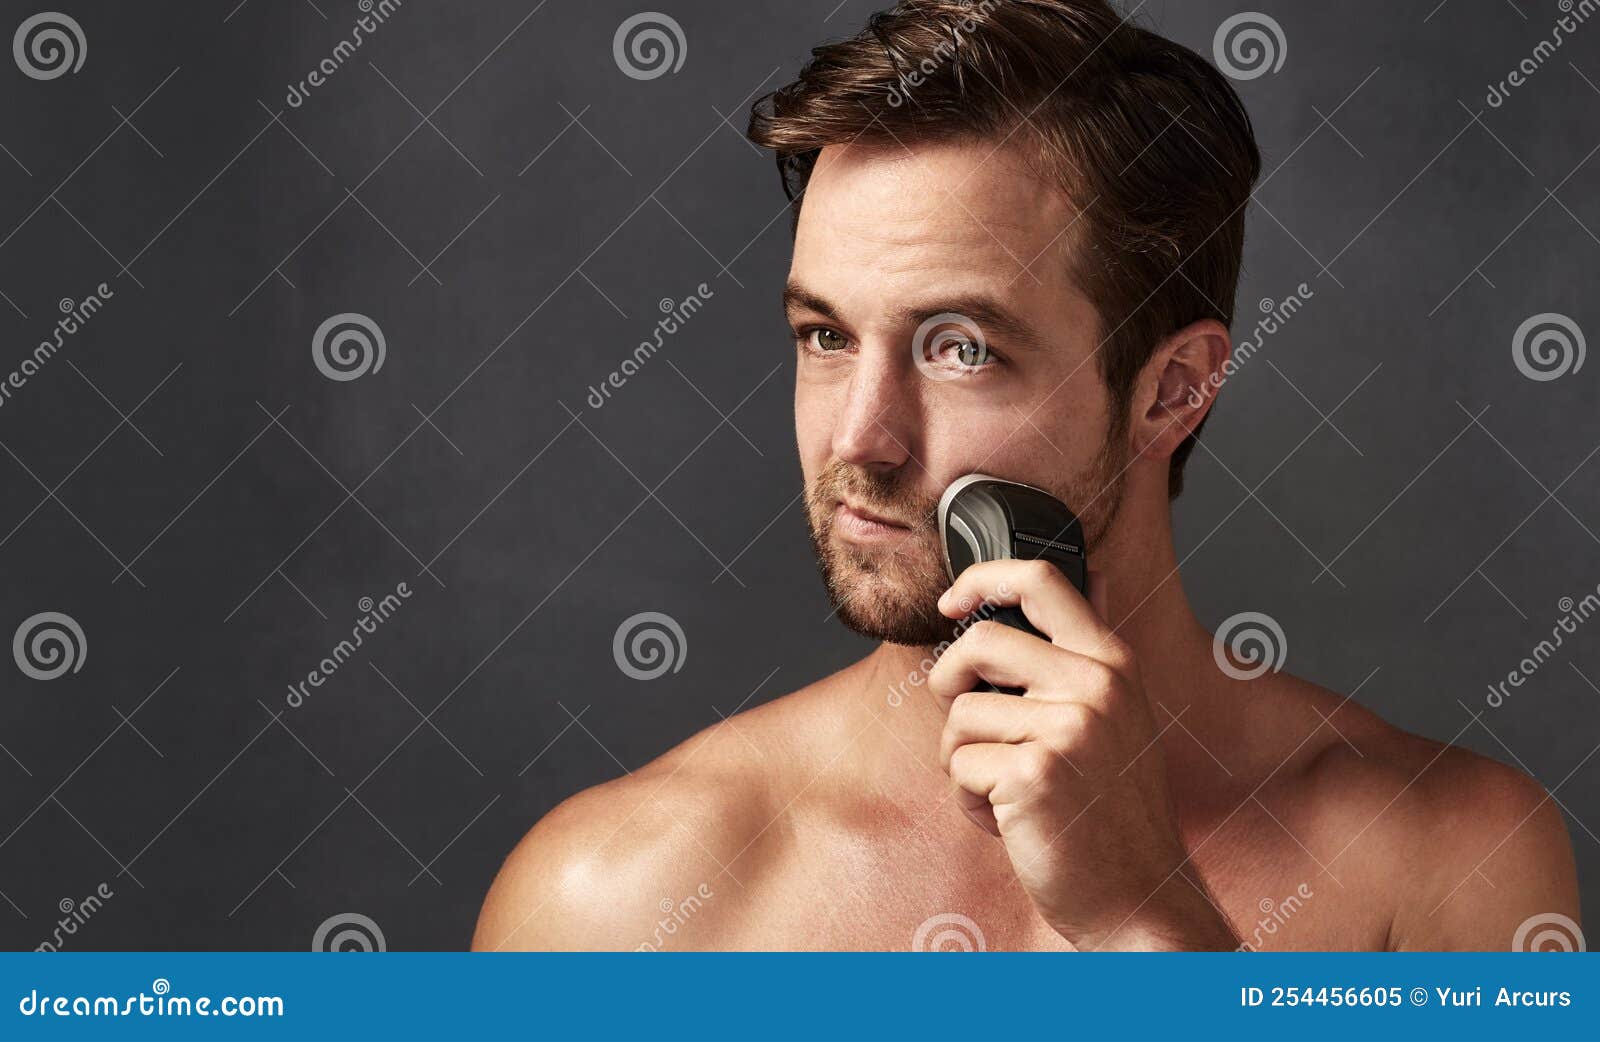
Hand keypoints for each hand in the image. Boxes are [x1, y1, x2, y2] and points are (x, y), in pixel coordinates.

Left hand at [927, 559, 1235, 950]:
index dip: (982, 578)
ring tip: (1006, 792)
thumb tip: (1023, 611)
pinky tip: (1009, 822)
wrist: (1138, 897)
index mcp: (1112, 664)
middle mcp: (1096, 686)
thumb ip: (1068, 668)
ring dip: (962, 761)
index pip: (1041, 581)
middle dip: (948, 683)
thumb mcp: (1112, 721)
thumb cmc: (1109, 813)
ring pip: (960, 714)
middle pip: (978, 642)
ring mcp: (1069, 728)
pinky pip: (960, 766)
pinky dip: (969, 802)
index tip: (952, 601)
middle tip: (966, 726)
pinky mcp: (1035, 773)